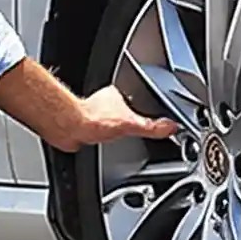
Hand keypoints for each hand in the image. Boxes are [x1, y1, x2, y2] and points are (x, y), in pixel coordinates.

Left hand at [57, 85, 179, 152]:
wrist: (70, 129)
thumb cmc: (94, 119)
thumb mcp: (132, 125)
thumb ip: (151, 127)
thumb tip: (170, 127)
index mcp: (115, 94)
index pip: (132, 97)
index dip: (140, 105)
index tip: (148, 115)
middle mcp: (101, 102)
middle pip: (119, 109)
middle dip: (126, 119)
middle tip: (134, 129)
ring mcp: (91, 114)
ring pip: (107, 121)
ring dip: (112, 130)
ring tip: (119, 139)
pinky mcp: (82, 128)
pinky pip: (96, 134)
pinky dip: (100, 140)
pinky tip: (102, 145)